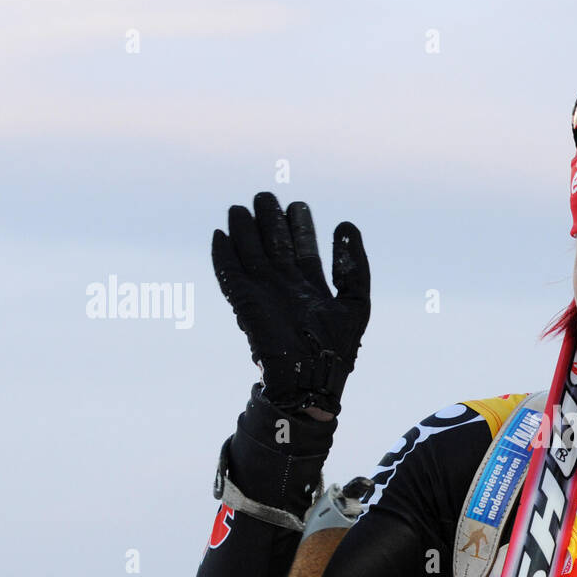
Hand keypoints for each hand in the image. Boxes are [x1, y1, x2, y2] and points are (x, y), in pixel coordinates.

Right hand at [212, 192, 369, 415]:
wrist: (311, 380)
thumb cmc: (338, 348)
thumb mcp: (356, 302)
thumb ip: (354, 267)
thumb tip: (346, 225)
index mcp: (310, 285)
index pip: (302, 247)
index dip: (299, 226)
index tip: (298, 206)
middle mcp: (285, 286)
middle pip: (274, 244)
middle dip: (270, 220)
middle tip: (266, 196)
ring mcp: (263, 292)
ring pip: (251, 253)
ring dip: (245, 231)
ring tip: (241, 208)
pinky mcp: (244, 303)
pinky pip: (229, 275)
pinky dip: (223, 256)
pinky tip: (220, 236)